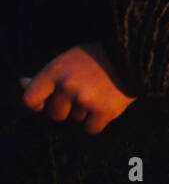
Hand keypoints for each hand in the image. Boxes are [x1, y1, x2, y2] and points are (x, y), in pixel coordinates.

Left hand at [20, 42, 135, 134]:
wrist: (133, 54)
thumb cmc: (96, 56)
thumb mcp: (68, 58)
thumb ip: (46, 74)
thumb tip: (21, 83)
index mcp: (55, 70)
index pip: (30, 99)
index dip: (38, 104)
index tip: (47, 102)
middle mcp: (67, 85)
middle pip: (55, 113)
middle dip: (66, 107)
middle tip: (84, 92)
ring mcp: (85, 99)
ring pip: (75, 120)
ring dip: (85, 112)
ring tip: (99, 93)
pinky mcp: (103, 111)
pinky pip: (90, 129)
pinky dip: (97, 121)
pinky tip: (106, 105)